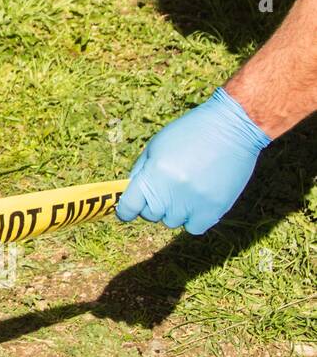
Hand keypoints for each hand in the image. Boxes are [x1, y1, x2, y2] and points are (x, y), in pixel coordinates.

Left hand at [116, 88, 270, 234]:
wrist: (231, 128)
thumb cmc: (189, 133)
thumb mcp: (156, 146)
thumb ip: (141, 172)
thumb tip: (130, 193)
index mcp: (153, 175)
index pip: (128, 207)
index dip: (125, 210)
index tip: (128, 210)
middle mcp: (171, 193)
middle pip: (150, 215)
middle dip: (152, 204)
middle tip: (165, 187)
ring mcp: (193, 204)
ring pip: (172, 221)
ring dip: (174, 210)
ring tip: (186, 188)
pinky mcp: (214, 210)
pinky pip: (194, 227)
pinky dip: (193, 218)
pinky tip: (198, 200)